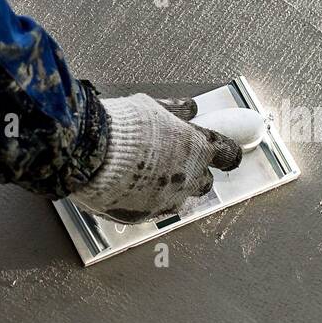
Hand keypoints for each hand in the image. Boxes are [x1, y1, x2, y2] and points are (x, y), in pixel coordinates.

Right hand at [70, 94, 241, 223]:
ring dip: (171, 188)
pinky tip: (130, 186)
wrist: (93, 153)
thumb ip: (175, 111)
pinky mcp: (145, 215)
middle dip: (195, 173)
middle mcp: (189, 177)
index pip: (228, 154)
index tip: (226, 154)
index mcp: (197, 148)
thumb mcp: (152, 107)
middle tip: (178, 163)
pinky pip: (153, 209)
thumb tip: (187, 108)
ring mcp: (168, 199)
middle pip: (205, 182)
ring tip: (149, 175)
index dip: (227, 154)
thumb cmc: (123, 127)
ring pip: (180, 198)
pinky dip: (146, 199)